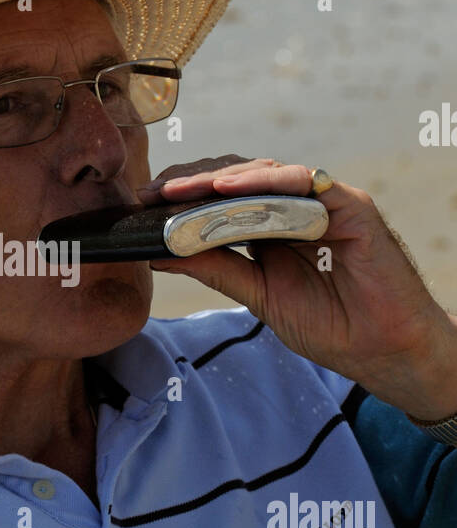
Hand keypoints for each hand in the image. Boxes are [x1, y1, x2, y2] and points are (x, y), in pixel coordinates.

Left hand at [137, 156, 456, 418]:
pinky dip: (268, 181)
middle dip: (191, 183)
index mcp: (272, 228)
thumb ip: (216, 268)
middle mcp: (296, 208)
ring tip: (180, 189)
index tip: (143, 204)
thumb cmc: (331, 326)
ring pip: (264, 175)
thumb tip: (159, 250)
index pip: (222, 200)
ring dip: (219, 179)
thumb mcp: (259, 296)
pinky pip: (307, 182)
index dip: (183, 198)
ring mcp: (323, 203)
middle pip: (237, 181)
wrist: (384, 352)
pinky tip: (231, 188)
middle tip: (152, 193)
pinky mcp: (350, 205)